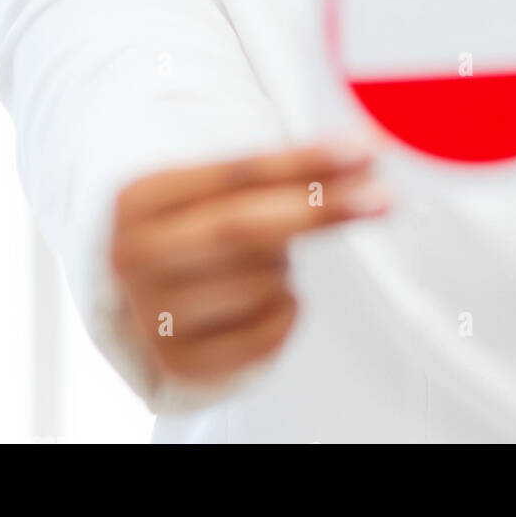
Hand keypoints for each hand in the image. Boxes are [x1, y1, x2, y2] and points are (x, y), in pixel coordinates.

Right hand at [109, 137, 389, 386]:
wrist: (135, 301)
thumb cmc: (194, 228)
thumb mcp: (211, 190)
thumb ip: (275, 172)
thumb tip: (362, 154)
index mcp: (139, 198)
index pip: (236, 171)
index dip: (304, 160)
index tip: (364, 150)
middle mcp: (132, 257)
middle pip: (244, 228)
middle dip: (319, 210)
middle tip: (382, 198)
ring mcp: (151, 317)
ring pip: (262, 282)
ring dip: (288, 265)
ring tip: (265, 260)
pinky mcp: (179, 365)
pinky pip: (268, 333)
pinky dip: (287, 309)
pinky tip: (264, 298)